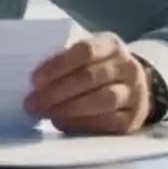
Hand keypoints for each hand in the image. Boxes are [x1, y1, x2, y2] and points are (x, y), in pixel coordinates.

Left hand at [23, 32, 149, 134]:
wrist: (131, 87)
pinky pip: (109, 122)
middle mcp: (128, 67)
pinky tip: (64, 123)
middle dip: (57, 92)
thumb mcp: (86, 57)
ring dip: (70, 109)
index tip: (34, 80)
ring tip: (47, 113)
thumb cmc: (97, 68)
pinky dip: (83, 123)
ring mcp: (135, 93)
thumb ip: (65, 62)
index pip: (85, 51)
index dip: (58, 65)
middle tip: (32, 103)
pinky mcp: (134, 118)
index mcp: (112, 44)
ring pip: (103, 99)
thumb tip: (35, 83)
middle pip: (91, 77)